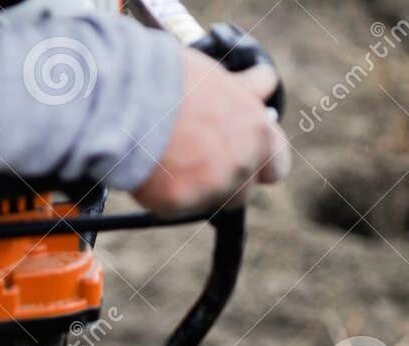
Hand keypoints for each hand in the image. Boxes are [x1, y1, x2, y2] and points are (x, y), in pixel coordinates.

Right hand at [133, 52, 289, 215]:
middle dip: (229, 178)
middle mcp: (243, 162)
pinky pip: (177, 206)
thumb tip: (254, 91)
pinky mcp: (182, 204)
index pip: (278, 162)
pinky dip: (166, 193)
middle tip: (204, 160)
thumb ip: (241, 96)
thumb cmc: (171, 77)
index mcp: (257, 128)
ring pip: (212, 200)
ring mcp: (214, 186)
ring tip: (171, 160)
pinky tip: (151, 169)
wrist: (130, 99)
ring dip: (199, 187)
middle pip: (246, 189)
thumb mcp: (219, 76)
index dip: (261, 158)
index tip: (247, 154)